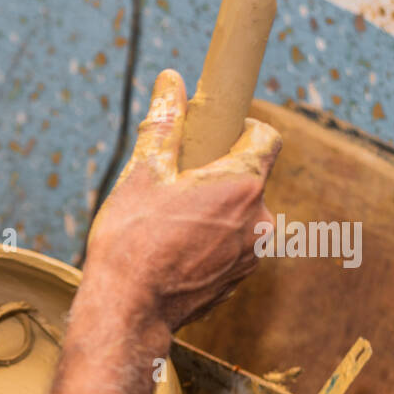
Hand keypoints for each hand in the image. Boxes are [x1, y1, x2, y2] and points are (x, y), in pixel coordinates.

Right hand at [85, 69, 280, 330]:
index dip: (242, 130)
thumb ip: (164, 124)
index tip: (214, 136)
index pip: (266, 137)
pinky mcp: (238, 282)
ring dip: (214, 213)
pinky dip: (210, 244)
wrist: (126, 312)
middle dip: (217, 177)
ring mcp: (252, 256)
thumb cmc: (131, 242)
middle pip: (248, 180)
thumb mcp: (141, 174)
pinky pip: (231, 248)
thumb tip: (170, 80)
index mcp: (243, 184)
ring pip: (239, 217)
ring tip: (168, 227)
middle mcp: (261, 220)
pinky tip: (173, 254)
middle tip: (175, 187)